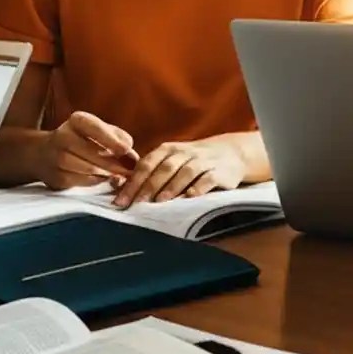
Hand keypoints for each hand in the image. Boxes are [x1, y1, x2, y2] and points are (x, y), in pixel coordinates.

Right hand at [36, 112, 137, 190]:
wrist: (43, 154)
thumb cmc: (81, 140)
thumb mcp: (99, 130)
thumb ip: (118, 138)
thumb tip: (132, 155)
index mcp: (77, 120)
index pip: (96, 128)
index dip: (112, 140)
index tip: (126, 150)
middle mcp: (64, 136)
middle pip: (94, 154)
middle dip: (115, 164)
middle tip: (129, 171)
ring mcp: (57, 158)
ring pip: (89, 170)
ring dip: (107, 174)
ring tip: (119, 176)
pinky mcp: (56, 177)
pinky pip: (82, 181)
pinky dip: (97, 181)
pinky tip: (104, 179)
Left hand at [113, 138, 247, 206]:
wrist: (231, 153)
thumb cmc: (193, 161)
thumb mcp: (172, 159)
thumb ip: (151, 171)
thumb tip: (123, 190)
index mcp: (168, 149)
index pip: (147, 164)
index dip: (133, 182)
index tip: (121, 200)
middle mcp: (185, 153)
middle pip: (164, 168)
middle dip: (148, 187)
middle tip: (136, 204)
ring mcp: (203, 161)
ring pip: (185, 172)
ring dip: (171, 187)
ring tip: (159, 202)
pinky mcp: (220, 172)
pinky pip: (208, 179)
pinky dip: (198, 188)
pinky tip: (189, 198)